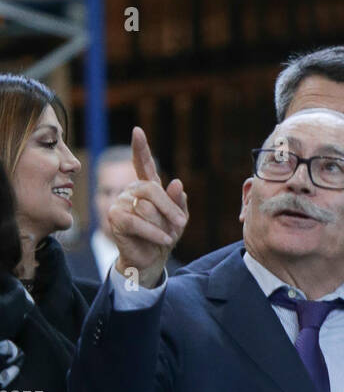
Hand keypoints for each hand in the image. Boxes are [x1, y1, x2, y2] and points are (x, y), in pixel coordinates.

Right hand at [109, 126, 187, 288]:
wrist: (151, 260)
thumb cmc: (164, 236)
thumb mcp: (178, 219)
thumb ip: (178, 202)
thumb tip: (177, 183)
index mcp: (147, 186)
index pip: (143, 164)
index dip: (140, 149)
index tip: (137, 131)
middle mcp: (131, 190)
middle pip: (152, 189)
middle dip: (169, 208)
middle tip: (180, 224)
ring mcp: (120, 201)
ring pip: (146, 207)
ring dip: (161, 226)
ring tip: (165, 236)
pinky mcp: (114, 216)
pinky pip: (137, 221)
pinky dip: (154, 233)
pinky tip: (164, 240)